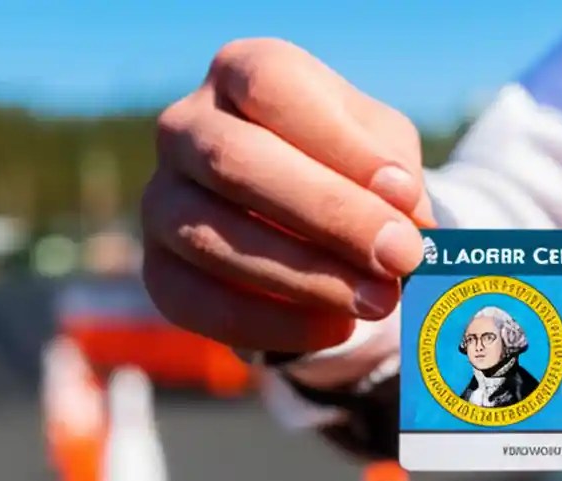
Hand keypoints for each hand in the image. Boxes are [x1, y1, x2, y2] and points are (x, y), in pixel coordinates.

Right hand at [141, 38, 431, 354]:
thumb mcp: (384, 150)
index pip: (272, 89)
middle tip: (399, 258)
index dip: (339, 143)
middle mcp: (186, 128)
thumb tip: (402, 213)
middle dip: (328, 216)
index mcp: (240, 72)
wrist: (308, 225)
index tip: (403, 194)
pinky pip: (199, 304)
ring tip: (380, 301)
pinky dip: (274, 324)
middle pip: (235, 161)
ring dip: (307, 277)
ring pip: (213, 237)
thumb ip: (395, 171)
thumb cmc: (348, 167)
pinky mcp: (159, 271)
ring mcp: (161, 200)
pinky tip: (337, 327)